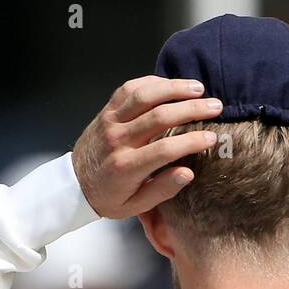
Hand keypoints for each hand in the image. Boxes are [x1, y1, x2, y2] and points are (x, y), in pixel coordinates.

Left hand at [73, 76, 223, 217]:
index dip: (191, 141)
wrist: (74, 184)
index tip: (211, 138)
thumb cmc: (108, 196)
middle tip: (215, 107)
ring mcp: (111, 121)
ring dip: (174, 88)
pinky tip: (170, 84)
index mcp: (126, 167)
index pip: (165, 149)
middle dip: (192, 109)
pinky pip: (129, 88)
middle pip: (159, 116)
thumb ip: (162, 189)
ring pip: (144, 96)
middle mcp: (118, 140)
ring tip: (198, 88)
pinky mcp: (107, 110)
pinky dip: (152, 82)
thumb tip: (187, 173)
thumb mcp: (135, 205)